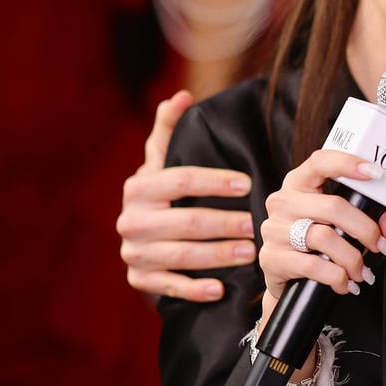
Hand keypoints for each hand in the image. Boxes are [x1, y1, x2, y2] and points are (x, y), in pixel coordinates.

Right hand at [118, 90, 255, 301]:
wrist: (142, 233)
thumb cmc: (163, 191)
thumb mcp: (163, 159)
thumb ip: (170, 128)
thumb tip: (180, 97)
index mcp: (139, 187)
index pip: (180, 180)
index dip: (215, 181)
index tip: (246, 182)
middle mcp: (131, 220)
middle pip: (184, 221)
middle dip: (223, 223)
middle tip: (254, 223)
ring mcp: (134, 252)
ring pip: (181, 255)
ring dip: (217, 255)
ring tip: (249, 251)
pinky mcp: (139, 279)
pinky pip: (168, 286)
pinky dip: (194, 288)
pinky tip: (220, 287)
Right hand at [255, 149, 385, 329]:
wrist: (288, 279)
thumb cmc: (319, 242)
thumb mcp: (345, 223)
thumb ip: (376, 219)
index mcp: (301, 182)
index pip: (320, 162)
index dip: (348, 163)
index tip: (376, 173)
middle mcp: (283, 201)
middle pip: (333, 207)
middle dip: (365, 229)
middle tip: (381, 245)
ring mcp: (273, 229)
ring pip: (324, 237)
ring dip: (352, 258)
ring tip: (363, 272)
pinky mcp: (271, 258)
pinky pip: (312, 266)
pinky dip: (337, 277)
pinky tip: (345, 283)